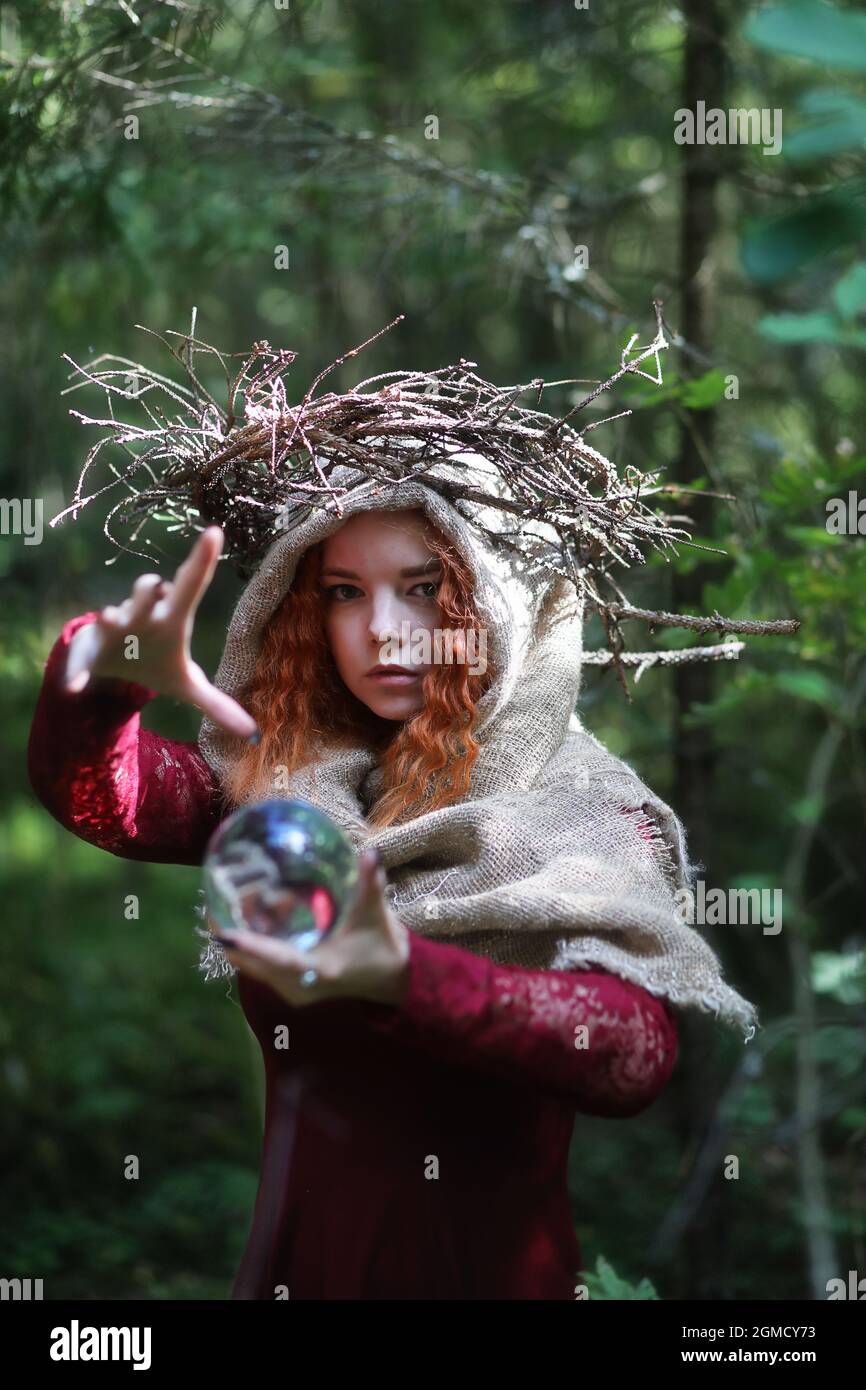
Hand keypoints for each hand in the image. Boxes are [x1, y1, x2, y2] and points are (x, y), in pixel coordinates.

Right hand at [63, 526, 257, 739]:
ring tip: (111, 616)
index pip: (191, 586)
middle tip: (156, 582)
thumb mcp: (188, 686)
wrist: (110, 666)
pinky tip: (74, 686)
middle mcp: (142, 617)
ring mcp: (113, 631)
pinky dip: (76, 672)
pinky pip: (80, 660)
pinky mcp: (88, 652)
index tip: (215, 531)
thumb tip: (256, 735)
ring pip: (113, 615)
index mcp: (170, 620)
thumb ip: (219, 706)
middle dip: (149, 589)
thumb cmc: (155, 663)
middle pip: (147, 594)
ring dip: (112, 616)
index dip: (202, 560)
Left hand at [207, 849, 410, 1007]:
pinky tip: (247, 917)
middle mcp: (300, 985)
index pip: (279, 960)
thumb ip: (371, 884)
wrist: (390, 978)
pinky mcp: (290, 987)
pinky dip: (249, 945)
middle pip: (252, 964)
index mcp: (321, 969)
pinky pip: (258, 966)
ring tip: (225, 904)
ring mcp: (292, 990)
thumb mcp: (376, 914)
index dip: (251, 948)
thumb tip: (369, 854)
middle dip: (230, 936)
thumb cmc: (381, 946)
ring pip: (251, 966)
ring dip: (237, 940)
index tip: (224, 934)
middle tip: (214, 901)